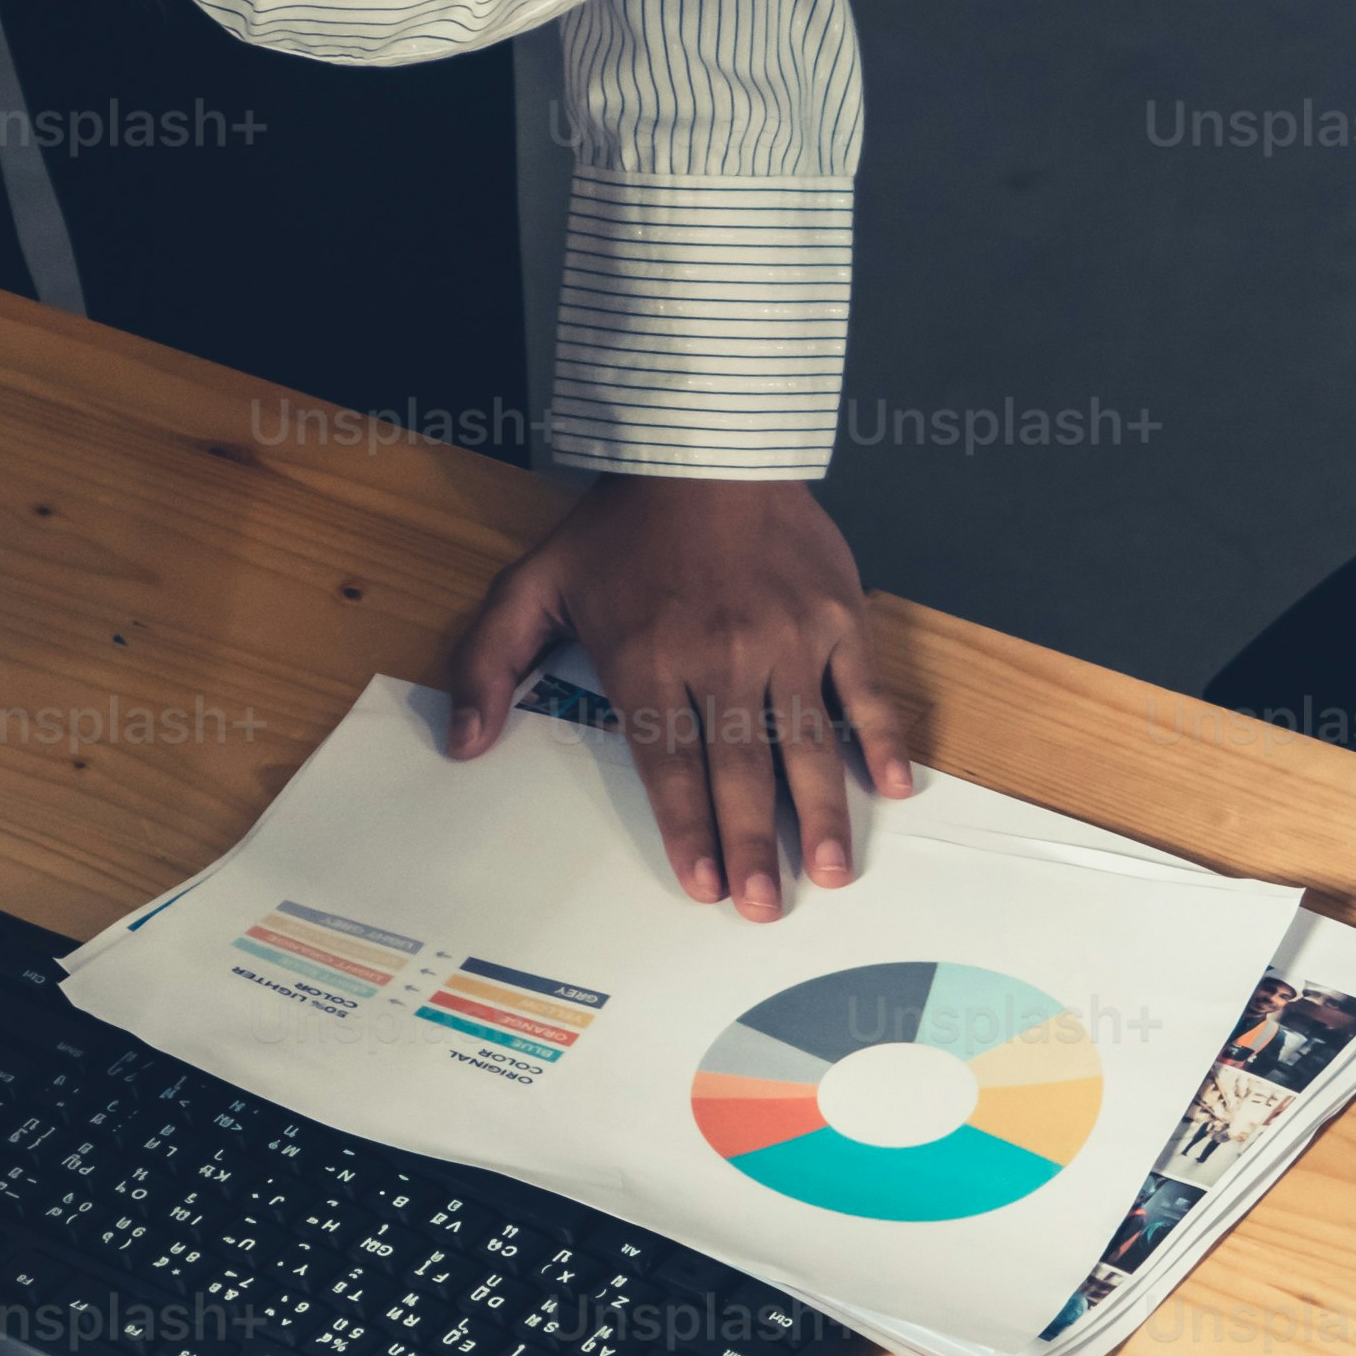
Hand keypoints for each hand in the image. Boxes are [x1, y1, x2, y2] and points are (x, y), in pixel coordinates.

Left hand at [441, 476, 919, 918]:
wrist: (707, 447)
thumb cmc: (620, 527)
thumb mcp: (533, 584)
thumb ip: (488, 662)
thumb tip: (463, 744)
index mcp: (649, 658)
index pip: (671, 766)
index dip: (690, 832)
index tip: (703, 888)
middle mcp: (723, 656)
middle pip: (741, 769)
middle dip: (755, 846)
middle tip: (765, 907)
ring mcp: (788, 638)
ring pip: (807, 743)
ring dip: (821, 813)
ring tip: (829, 871)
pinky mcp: (838, 616)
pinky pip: (864, 689)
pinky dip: (882, 738)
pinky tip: (893, 787)